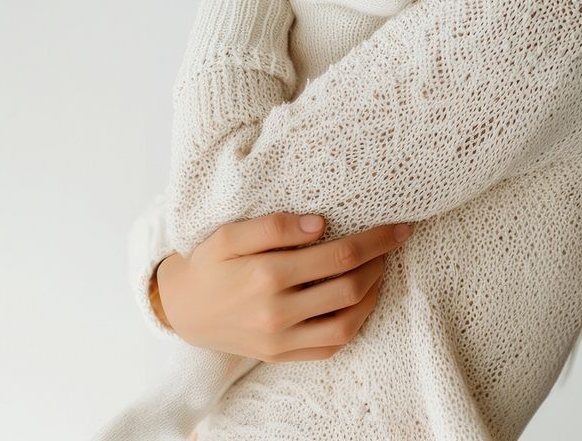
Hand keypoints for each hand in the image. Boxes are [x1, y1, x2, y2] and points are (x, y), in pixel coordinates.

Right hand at [156, 213, 413, 361]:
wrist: (183, 308)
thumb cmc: (211, 262)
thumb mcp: (232, 233)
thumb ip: (275, 226)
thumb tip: (320, 224)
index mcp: (267, 275)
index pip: (339, 255)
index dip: (376, 240)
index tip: (398, 226)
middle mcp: (277, 313)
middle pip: (349, 288)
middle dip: (380, 262)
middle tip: (393, 241)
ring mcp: (280, 340)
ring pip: (346, 323)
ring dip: (372, 294)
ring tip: (378, 268)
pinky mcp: (281, 356)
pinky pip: (330, 347)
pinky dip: (354, 323)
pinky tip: (360, 299)